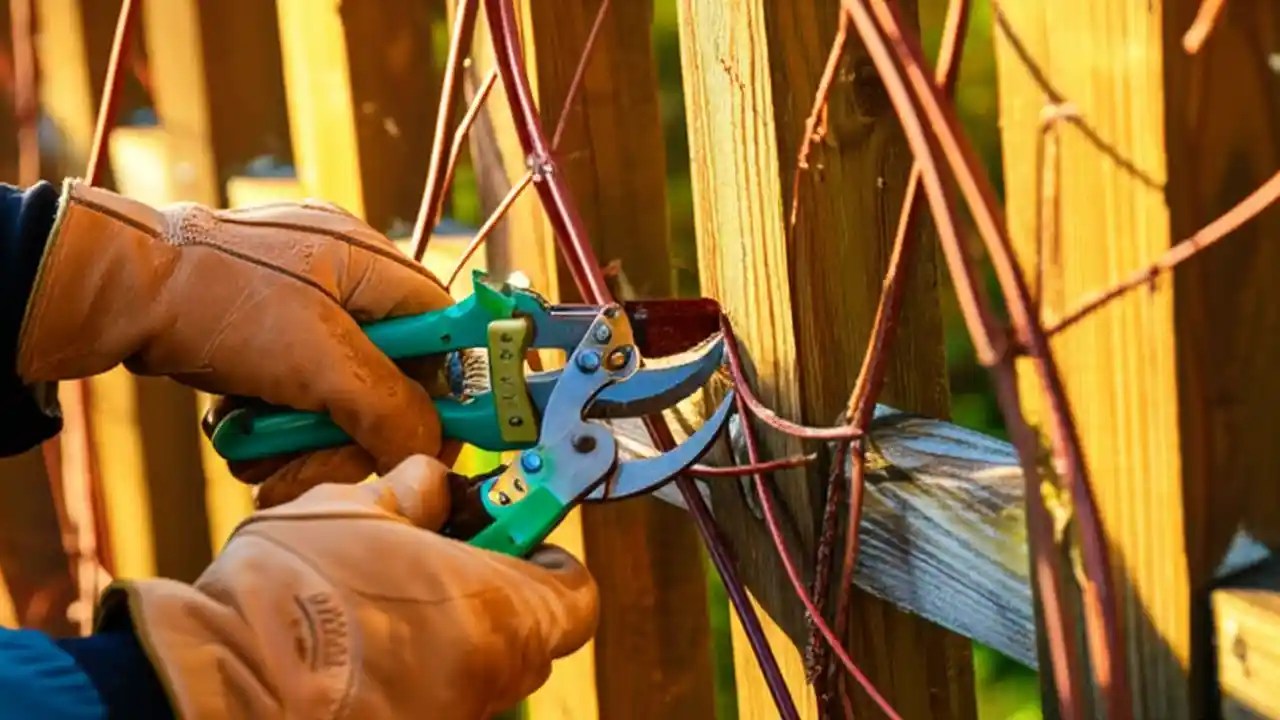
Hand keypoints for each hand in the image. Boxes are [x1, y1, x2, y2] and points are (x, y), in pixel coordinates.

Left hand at [17, 179, 455, 504]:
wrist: (111, 294)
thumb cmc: (217, 299)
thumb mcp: (320, 358)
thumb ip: (388, 407)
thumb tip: (430, 451)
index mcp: (370, 264)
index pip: (443, 330)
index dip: (444, 387)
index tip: (432, 438)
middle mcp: (342, 284)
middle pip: (388, 381)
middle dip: (352, 434)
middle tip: (321, 466)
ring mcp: (298, 313)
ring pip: (336, 402)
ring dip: (305, 445)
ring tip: (265, 462)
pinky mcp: (261, 342)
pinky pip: (292, 401)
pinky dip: (272, 432)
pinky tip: (243, 440)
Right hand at [95, 453, 599, 718]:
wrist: (221, 684)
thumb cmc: (294, 592)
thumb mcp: (356, 508)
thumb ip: (412, 494)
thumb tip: (431, 486)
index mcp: (500, 614)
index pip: (576, 595)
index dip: (550, 558)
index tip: (514, 534)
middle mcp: (490, 681)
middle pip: (529, 635)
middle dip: (495, 593)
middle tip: (442, 555)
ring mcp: (451, 719)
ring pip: (479, 670)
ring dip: (450, 635)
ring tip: (382, 599)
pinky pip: (434, 698)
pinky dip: (413, 673)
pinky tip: (356, 645)